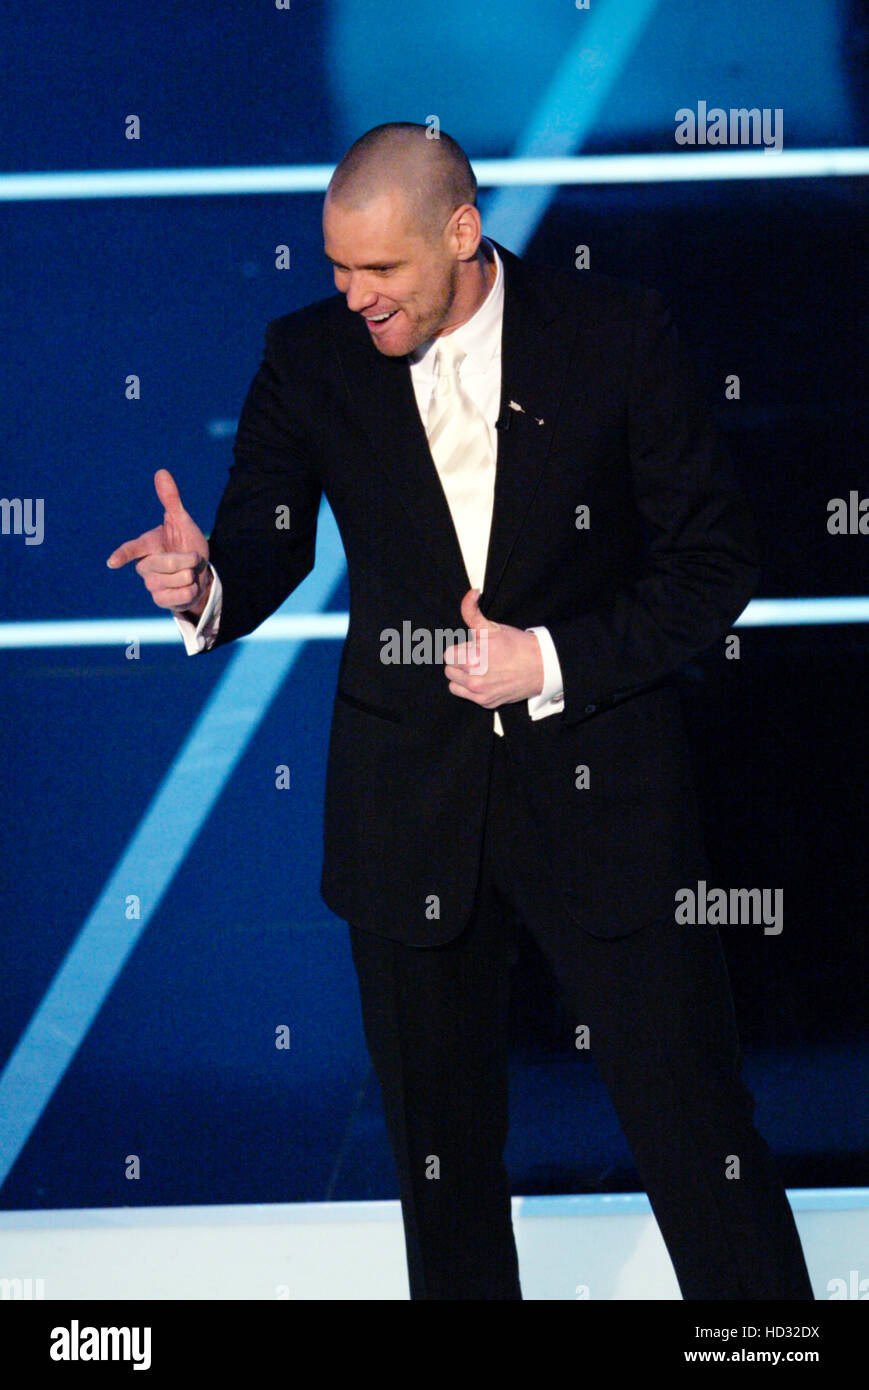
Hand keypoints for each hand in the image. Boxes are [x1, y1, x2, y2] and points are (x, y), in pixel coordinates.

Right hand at [106, 469, 211, 615]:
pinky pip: (179, 597)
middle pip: (164, 564)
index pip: (133, 549)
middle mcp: (145, 566)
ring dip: (191, 576)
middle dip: (185, 560)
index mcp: (148, 545)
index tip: (112, 562)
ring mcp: (151, 585)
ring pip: (176, 581)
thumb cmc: (187, 545)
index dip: (123, 555)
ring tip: (190, 574)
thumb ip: (171, 500)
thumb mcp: (183, 522)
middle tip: (194, 558)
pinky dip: (191, 591)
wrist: (200, 573)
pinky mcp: (160, 601)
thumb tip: (161, 472)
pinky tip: (190, 588)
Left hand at [443, 589, 543, 707]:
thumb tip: (471, 593)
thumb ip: (473, 612)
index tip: (471, 647)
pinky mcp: (486, 702)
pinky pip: (465, 696)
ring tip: (477, 669)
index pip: (448, 654)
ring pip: (454, 683)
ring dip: (461, 676)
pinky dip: (470, 689)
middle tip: (477, 657)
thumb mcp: (492, 627)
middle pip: (449, 669)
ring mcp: (480, 692)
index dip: (460, 648)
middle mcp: (474, 678)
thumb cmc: (517, 645)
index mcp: (472, 657)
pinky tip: (483, 679)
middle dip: (460, 662)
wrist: (541, 666)